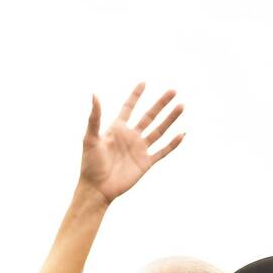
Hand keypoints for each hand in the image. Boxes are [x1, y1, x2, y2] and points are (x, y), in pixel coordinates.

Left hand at [79, 83, 184, 204]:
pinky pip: (162, 151)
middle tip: (172, 91)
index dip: (136, 96)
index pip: (128, 108)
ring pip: (159, 131)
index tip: (144, 83)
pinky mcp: (145, 163)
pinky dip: (172, 143)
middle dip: (160, 104)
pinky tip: (182, 134)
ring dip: (170, 119)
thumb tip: (94, 94)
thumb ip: (94, 117)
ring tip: (181, 106)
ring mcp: (139, 149)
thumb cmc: (90, 164)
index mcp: (117, 129)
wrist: (97, 189)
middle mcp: (130, 137)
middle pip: (149, 116)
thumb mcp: (90, 138)